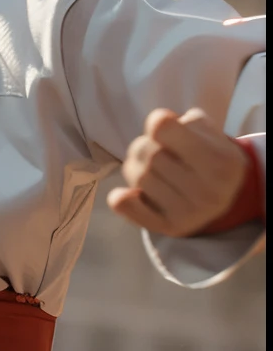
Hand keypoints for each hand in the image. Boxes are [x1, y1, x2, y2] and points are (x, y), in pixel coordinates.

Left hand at [107, 108, 247, 235]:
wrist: (229, 199)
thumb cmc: (211, 156)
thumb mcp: (210, 132)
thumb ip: (185, 122)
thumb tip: (156, 126)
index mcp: (219, 160)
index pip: (162, 128)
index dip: (158, 122)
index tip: (162, 129)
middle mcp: (206, 190)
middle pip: (147, 153)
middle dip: (144, 147)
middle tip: (155, 151)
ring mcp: (187, 213)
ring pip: (137, 176)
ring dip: (135, 168)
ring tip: (151, 170)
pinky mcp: (168, 228)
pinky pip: (126, 206)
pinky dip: (120, 197)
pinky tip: (132, 192)